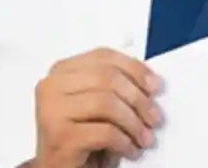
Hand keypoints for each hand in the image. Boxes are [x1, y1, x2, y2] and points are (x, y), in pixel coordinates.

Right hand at [32, 47, 163, 167]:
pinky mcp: (59, 136)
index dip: (134, 69)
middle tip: (155, 117)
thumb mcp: (97, 105)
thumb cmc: (80, 137)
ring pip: (107, 103)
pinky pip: (104, 132)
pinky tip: (130, 150)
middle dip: (138, 99)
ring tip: (145, 138)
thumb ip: (114, 86)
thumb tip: (151, 83)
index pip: (103, 57)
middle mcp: (51, 86)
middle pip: (107, 78)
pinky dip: (124, 142)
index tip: (155, 85)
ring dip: (134, 123)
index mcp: (61, 71)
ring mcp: (52, 111)